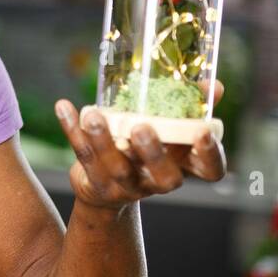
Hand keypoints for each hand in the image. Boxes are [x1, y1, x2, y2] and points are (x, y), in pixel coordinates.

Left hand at [53, 83, 226, 208]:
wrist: (106, 191)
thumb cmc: (145, 151)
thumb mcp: (168, 131)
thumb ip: (190, 107)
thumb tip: (213, 85)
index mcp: (183, 166)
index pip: (211, 170)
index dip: (210, 155)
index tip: (203, 132)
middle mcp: (157, 180)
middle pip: (164, 176)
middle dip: (153, 153)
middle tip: (141, 128)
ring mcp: (126, 186)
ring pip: (115, 167)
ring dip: (103, 140)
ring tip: (93, 115)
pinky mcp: (96, 183)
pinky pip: (83, 155)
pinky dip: (71, 129)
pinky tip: (64, 106)